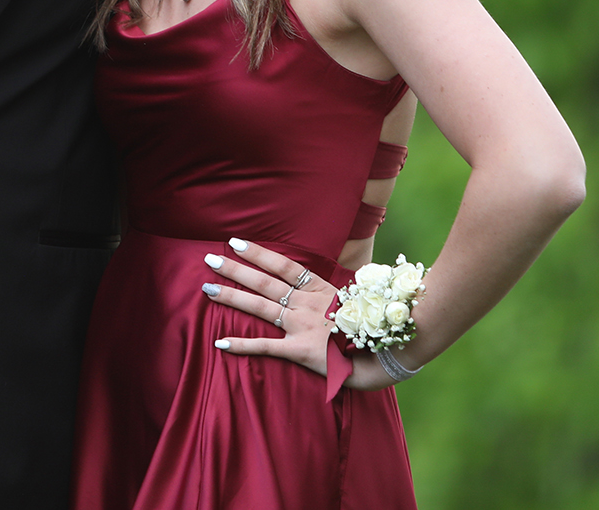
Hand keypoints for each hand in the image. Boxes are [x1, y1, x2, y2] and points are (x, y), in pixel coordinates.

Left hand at [201, 237, 387, 388]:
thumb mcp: (358, 303)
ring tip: (207, 289)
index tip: (236, 242)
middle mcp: (307, 304)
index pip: (283, 265)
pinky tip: (220, 342)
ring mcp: (302, 326)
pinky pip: (266, 347)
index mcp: (321, 290)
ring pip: (259, 307)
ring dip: (231, 297)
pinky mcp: (301, 351)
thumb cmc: (377, 329)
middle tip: (209, 258)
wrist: (392, 355)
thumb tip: (327, 283)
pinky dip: (242, 344)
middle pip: (264, 282)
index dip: (259, 253)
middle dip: (235, 269)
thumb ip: (338, 293)